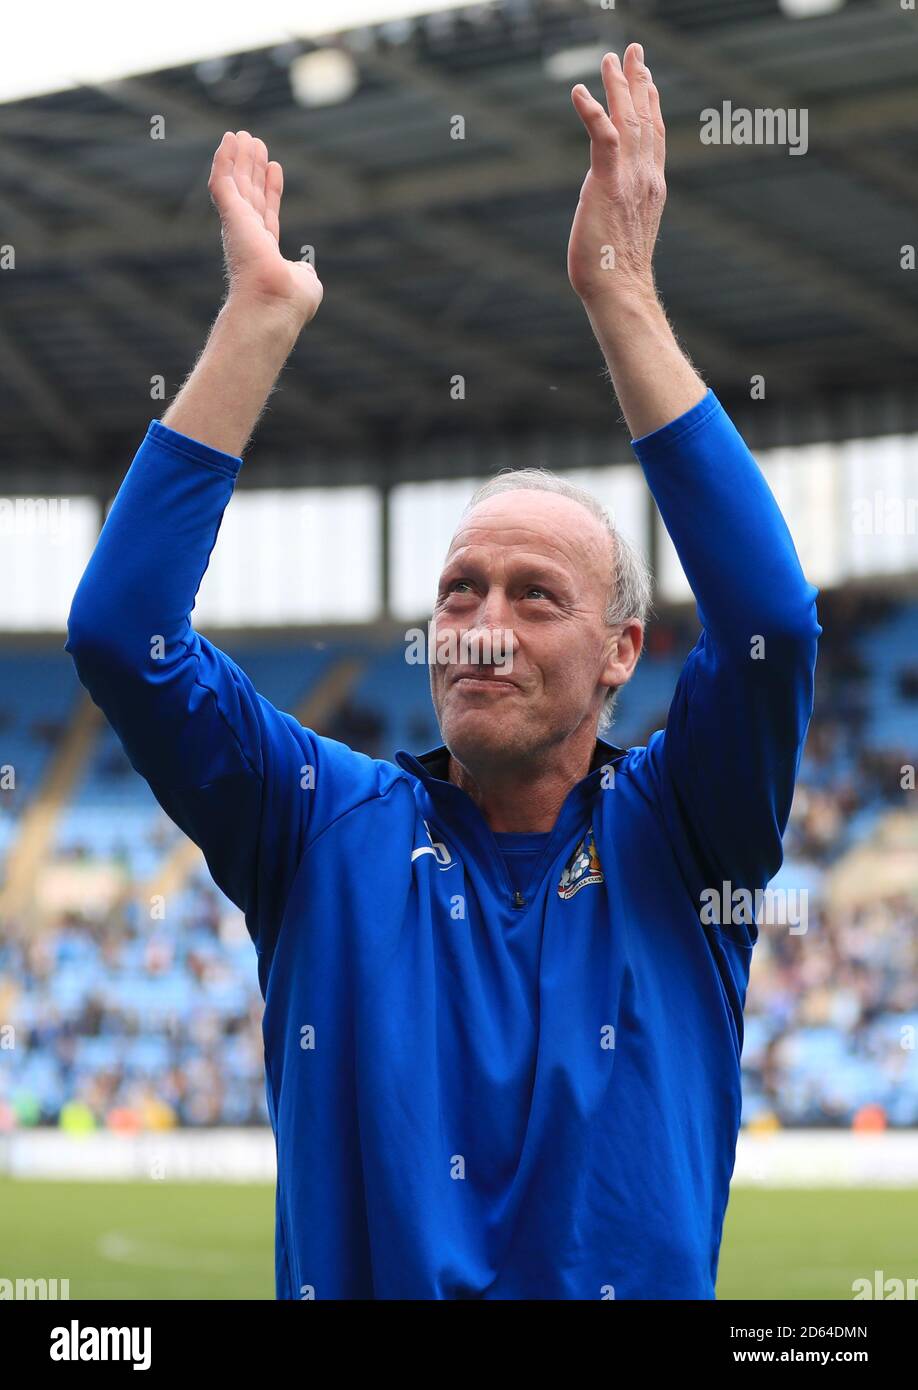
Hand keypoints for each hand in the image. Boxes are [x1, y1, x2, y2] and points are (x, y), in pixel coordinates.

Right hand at [208, 131, 323, 324]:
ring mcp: (238, 226)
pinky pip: (222, 181)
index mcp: (265, 250)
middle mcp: (249, 237)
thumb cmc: (291, 302)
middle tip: (255, 142)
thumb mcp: (305, 283)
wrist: (275, 304)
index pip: (267, 213)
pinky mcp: (231, 216)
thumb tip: (304, 270)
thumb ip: (303, 271)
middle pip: (250, 194)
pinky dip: (224, 159)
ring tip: (244, 135)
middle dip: (252, 169)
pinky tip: (228, 140)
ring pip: (236, 183)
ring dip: (239, 158)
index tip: (275, 167)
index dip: (271, 190)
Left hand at [567, 46, 665, 309]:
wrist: (620, 288)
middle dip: (639, 82)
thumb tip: (612, 208)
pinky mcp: (607, 183)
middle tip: (634, 52)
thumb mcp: (624, 230)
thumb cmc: (616, 271)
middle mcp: (646, 176)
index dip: (651, 105)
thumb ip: (622, 208)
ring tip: (611, 59)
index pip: (654, 136)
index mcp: (651, 186)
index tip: (649, 80)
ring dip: (618, 86)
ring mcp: (629, 178)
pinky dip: (592, 111)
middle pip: (645, 118)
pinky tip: (580, 92)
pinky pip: (602, 137)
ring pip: (628, 120)